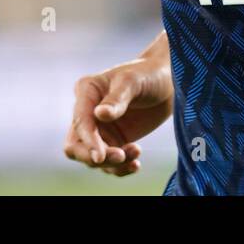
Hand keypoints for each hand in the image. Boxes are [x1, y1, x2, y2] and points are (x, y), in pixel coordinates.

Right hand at [63, 56, 172, 176]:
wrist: (167, 83)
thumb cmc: (148, 74)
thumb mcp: (133, 82)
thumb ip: (117, 98)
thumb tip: (99, 115)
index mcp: (86, 91)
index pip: (80, 121)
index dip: (88, 141)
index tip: (100, 157)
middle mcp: (88, 111)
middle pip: (75, 145)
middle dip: (93, 157)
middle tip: (120, 157)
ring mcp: (100, 129)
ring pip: (92, 158)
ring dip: (112, 163)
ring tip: (137, 151)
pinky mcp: (114, 141)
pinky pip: (109, 163)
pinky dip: (120, 168)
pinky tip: (136, 164)